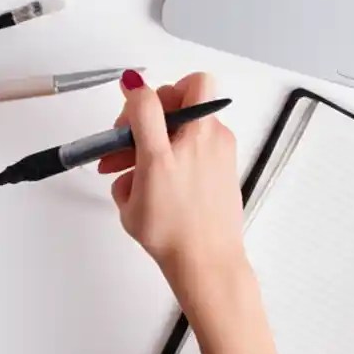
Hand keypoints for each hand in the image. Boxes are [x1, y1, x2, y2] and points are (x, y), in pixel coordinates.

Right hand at [99, 71, 246, 291]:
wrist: (207, 260)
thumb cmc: (172, 232)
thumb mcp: (134, 192)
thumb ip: (127, 149)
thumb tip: (129, 112)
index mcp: (175, 145)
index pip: (150, 97)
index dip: (133, 92)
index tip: (126, 94)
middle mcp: (203, 138)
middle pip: (180, 94)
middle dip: (152, 108)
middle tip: (131, 136)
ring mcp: (220, 147)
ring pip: (189, 116)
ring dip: (163, 128)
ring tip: (134, 165)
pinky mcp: (227, 159)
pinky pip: (200, 137)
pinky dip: (180, 144)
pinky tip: (158, 175)